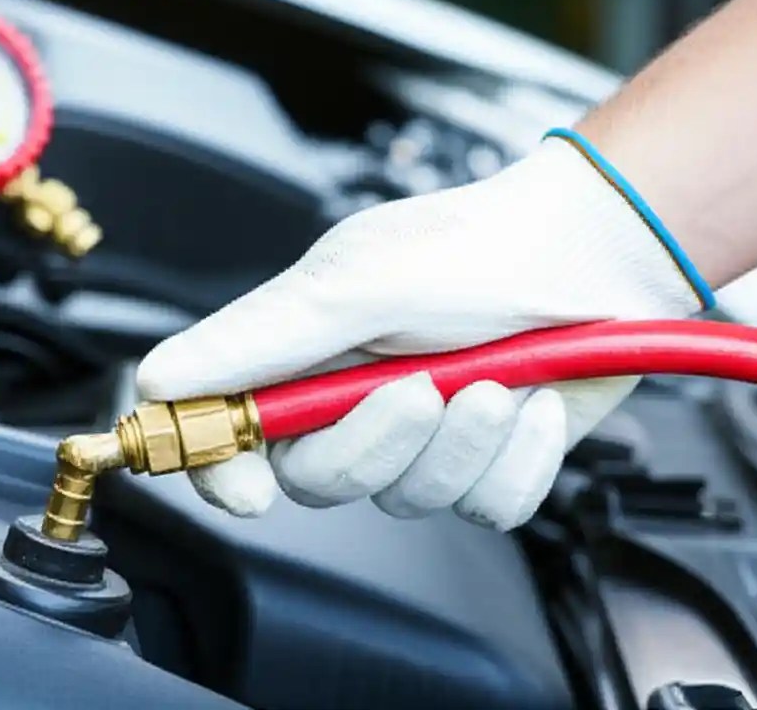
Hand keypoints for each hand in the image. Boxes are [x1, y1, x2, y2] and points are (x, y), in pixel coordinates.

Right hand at [137, 137, 703, 530]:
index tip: (247, 486)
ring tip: (496, 378)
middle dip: (375, 443)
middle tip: (419, 387)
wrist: (596, 250)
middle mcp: (347, 399)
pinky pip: (485, 508)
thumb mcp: (354, 283)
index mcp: (298, 351)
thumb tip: (160, 376)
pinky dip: (520, 458)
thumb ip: (257, 337)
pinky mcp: (483, 462)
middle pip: (317, 481)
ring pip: (408, 499)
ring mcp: (418, 437)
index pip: (223, 430)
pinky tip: (534, 401)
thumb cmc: (476, 248)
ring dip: (461, 442)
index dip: (220, 468)